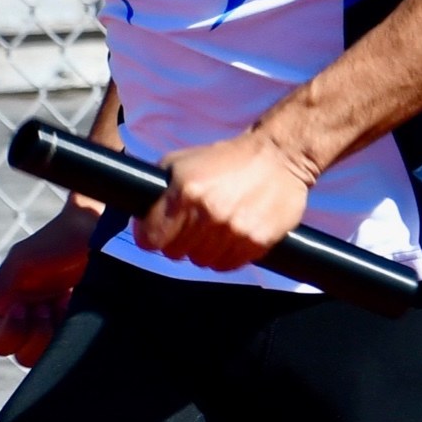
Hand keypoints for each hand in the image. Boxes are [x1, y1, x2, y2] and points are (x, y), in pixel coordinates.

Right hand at [0, 203, 97, 367]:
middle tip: (46, 303)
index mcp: (10, 308)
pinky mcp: (82, 322)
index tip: (23, 304)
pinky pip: (74, 345)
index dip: (11, 331)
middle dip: (35, 333)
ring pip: (47, 357)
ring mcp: (57, 323)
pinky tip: (77, 303)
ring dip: (53, 332)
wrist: (97, 232)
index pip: (0, 344)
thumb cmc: (55, 241)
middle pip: (22, 357)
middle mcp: (32, 320)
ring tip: (62, 302)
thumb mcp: (22, 261)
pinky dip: (74, 329)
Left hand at [135, 129, 318, 271]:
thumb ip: (159, 189)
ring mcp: (234, 229)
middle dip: (178, 241)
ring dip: (204, 250)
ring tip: (216, 229)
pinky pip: (228, 265)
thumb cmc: (227, 158)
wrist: (280, 156)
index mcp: (185, 192)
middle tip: (192, 226)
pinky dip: (227, 255)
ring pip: (201, 261)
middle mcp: (208, 213)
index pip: (150, 239)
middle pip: (174, 253)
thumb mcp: (183, 161)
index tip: (157, 231)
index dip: (151, 236)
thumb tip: (142, 217)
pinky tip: (232, 236)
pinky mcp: (257, 241)